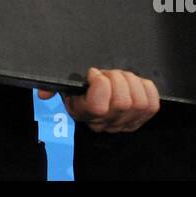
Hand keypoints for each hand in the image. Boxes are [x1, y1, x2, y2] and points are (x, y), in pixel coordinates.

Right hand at [38, 67, 159, 133]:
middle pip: (122, 102)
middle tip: (109, 74)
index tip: (93, 73)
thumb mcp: (67, 88)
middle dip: (116, 79)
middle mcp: (107, 122)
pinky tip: (135, 84)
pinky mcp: (143, 117)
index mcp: (86, 113)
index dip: (100, 84)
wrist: (100, 102)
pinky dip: (145, 88)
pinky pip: (152, 102)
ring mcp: (127, 122)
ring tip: (121, 78)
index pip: (99, 107)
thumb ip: (52, 87)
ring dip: (131, 82)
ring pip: (139, 102)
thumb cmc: (82, 91)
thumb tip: (43, 92)